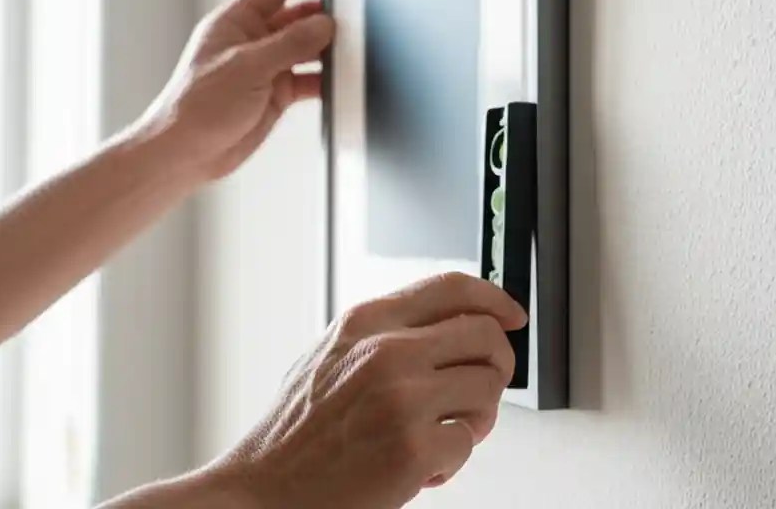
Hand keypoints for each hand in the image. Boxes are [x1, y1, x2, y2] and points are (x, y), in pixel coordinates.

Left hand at [138, 0, 333, 181]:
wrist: (185, 153)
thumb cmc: (195, 106)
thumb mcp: (247, 66)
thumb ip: (289, 44)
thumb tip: (323, 25)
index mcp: (235, 22)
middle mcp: (251, 42)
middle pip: (296, 19)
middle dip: (322, 16)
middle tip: (350, 15)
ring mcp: (265, 69)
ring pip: (306, 50)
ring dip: (325, 50)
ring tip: (350, 48)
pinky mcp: (275, 95)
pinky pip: (308, 80)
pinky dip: (324, 80)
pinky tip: (338, 80)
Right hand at [206, 273, 527, 508]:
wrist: (261, 492)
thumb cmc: (294, 435)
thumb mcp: (329, 357)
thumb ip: (383, 334)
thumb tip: (448, 323)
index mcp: (367, 322)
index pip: (452, 287)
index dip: (495, 298)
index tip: (513, 316)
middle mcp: (387, 350)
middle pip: (486, 335)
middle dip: (496, 367)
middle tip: (477, 396)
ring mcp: (402, 397)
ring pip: (488, 389)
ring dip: (475, 419)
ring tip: (437, 437)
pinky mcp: (412, 447)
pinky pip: (467, 442)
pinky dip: (450, 463)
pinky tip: (416, 470)